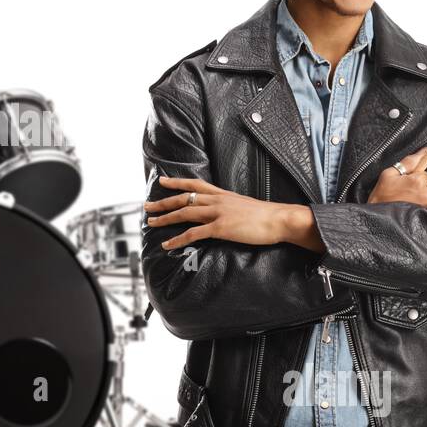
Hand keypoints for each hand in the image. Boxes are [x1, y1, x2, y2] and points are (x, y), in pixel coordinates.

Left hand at [145, 176, 297, 248]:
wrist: (279, 219)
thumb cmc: (266, 215)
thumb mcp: (244, 205)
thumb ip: (230, 206)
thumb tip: (223, 213)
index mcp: (222, 194)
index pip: (194, 184)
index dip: (176, 182)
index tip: (161, 181)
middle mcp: (216, 200)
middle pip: (183, 199)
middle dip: (163, 202)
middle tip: (147, 206)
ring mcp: (217, 213)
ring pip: (184, 214)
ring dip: (165, 218)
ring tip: (151, 223)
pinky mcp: (220, 228)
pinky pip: (193, 234)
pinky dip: (178, 239)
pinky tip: (167, 245)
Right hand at [367, 146, 426, 207]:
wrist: (377, 219)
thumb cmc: (381, 196)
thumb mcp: (389, 174)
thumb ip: (409, 162)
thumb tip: (426, 151)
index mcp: (416, 182)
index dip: (423, 175)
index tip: (425, 175)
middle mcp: (426, 195)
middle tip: (417, 189)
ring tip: (414, 199)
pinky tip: (415, 207)